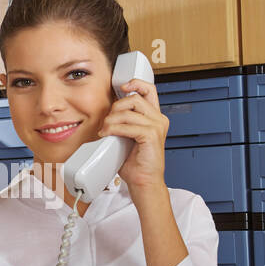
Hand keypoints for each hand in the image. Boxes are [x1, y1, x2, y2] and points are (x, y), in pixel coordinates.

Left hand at [97, 77, 168, 194]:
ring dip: (111, 120)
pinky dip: (114, 129)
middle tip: (107, 122)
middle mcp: (159, 119)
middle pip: (134, 98)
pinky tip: (108, 134)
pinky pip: (127, 126)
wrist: (144, 182)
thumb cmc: (136, 163)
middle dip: (115, 107)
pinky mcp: (151, 136)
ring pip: (128, 111)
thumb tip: (108, 112)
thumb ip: (124, 121)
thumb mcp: (128, 136)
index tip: (121, 88)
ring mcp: (157, 127)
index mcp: (155, 117)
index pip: (149, 89)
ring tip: (105, 130)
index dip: (135, 83)